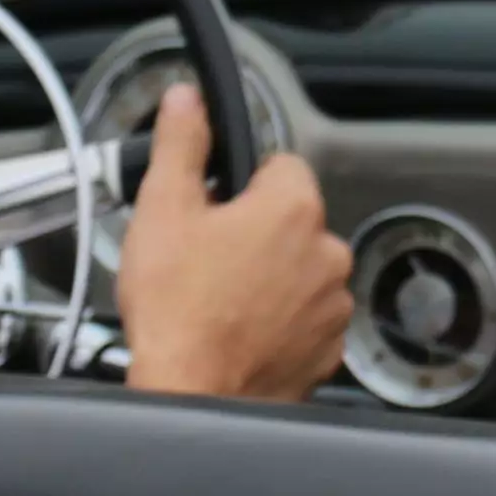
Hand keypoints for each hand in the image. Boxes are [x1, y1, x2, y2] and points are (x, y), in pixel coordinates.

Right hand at [114, 84, 352, 403]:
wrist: (191, 395)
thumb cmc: (177, 310)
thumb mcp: (163, 210)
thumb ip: (183, 145)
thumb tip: (188, 101)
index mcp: (293, 208)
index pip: (282, 165)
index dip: (241, 184)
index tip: (213, 209)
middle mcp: (328, 253)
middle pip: (292, 221)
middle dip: (256, 233)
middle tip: (208, 259)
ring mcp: (332, 306)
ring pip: (301, 271)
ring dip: (271, 279)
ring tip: (221, 300)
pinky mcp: (328, 351)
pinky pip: (306, 319)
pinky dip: (280, 322)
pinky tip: (240, 332)